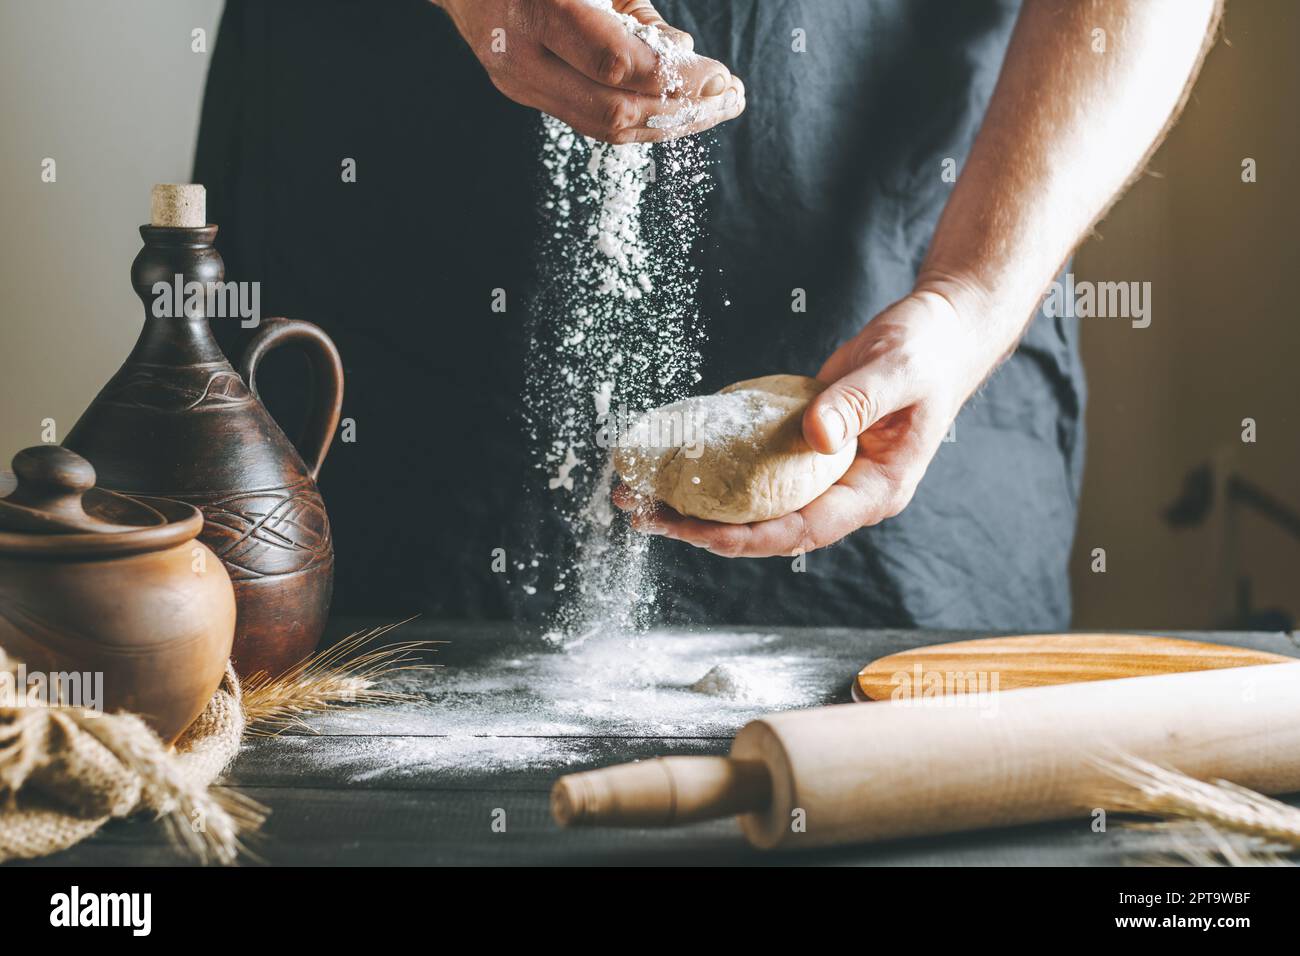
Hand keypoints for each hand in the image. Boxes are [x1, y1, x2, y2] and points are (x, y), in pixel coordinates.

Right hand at [435, 0, 744, 142]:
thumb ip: (634, 11)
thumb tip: (683, 55)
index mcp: (538, 9)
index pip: (616, 64)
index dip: (675, 78)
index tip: (722, 75)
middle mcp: (521, 56)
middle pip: (612, 110)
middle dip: (682, 111)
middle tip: (732, 99)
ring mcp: (518, 84)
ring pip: (604, 127)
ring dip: (669, 123)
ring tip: (716, 108)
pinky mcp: (525, 95)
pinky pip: (591, 121)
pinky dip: (641, 119)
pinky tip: (677, 109)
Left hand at [616, 288, 990, 556]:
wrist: (938, 331)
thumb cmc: (929, 352)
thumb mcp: (898, 371)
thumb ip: (859, 401)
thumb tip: (815, 435)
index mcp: (874, 492)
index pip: (804, 531)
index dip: (749, 538)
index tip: (698, 533)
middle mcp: (842, 493)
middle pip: (765, 528)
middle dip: (702, 528)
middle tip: (642, 514)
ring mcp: (820, 474)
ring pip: (752, 502)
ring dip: (697, 502)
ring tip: (639, 495)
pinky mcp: (802, 448)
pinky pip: (752, 468)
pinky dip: (713, 468)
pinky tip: (673, 461)